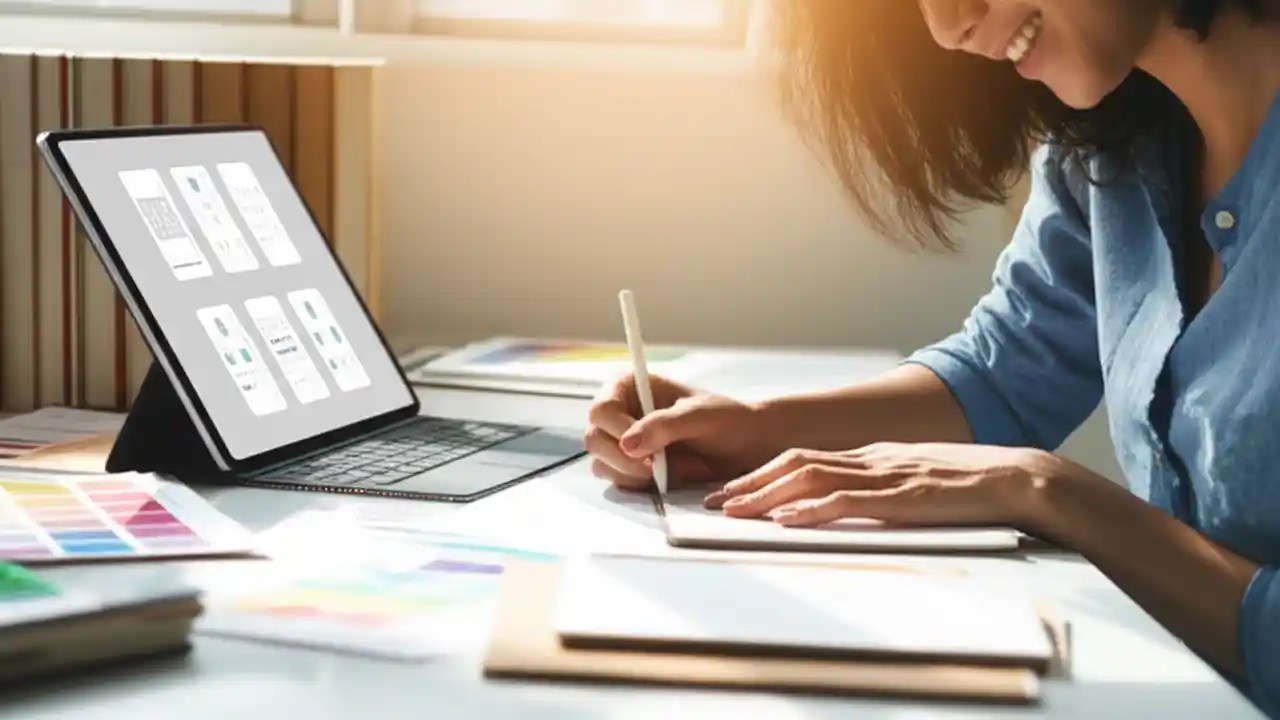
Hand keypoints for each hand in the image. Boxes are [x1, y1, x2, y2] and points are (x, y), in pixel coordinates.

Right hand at [584, 374, 771, 490]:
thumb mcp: (698, 416)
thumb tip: (628, 444)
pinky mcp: (631, 468)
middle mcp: (621, 413)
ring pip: (601, 464)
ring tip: (663, 472)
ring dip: (628, 474)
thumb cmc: (726, 420)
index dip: (616, 430)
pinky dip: (636, 485)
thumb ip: (663, 426)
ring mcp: (623, 442)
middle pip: (594, 439)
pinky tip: (662, 479)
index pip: (602, 409)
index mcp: (631, 387)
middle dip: (621, 459)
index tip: (642, 448)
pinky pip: (618, 482)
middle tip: (654, 468)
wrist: (746, 446)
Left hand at [704, 442, 1073, 531]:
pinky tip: (788, 518)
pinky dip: (813, 509)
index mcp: (870, 458)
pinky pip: (848, 501)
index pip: (803, 459)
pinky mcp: (902, 497)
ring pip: (811, 477)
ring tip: (734, 511)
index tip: (730, 492)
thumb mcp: (913, 484)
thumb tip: (845, 507)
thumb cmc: (969, 487)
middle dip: (750, 483)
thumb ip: (878, 491)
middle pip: (794, 463)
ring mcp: (884, 475)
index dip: (762, 475)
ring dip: (767, 495)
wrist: (1016, 478)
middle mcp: (869, 460)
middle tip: (713, 502)